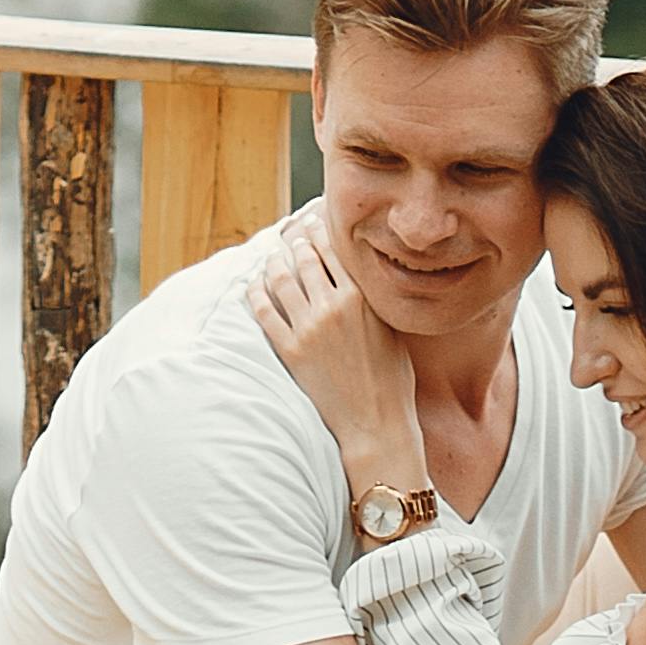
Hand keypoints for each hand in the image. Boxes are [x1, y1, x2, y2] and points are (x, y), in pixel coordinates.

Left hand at [250, 218, 429, 509]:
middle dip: (295, 240)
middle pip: (304, 257)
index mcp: (360, 297)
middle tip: (289, 232)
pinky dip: (255, 292)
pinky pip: (264, 311)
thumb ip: (372, 296)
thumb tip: (356, 270)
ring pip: (280, 278)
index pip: (332, 247)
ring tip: (273, 255)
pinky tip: (253, 285)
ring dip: (274, 261)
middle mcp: (331, 306)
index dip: (318, 229)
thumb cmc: (392, 379)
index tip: (312, 220)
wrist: (376, 423)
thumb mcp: (390, 327)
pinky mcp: (290, 351)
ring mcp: (308, 328)